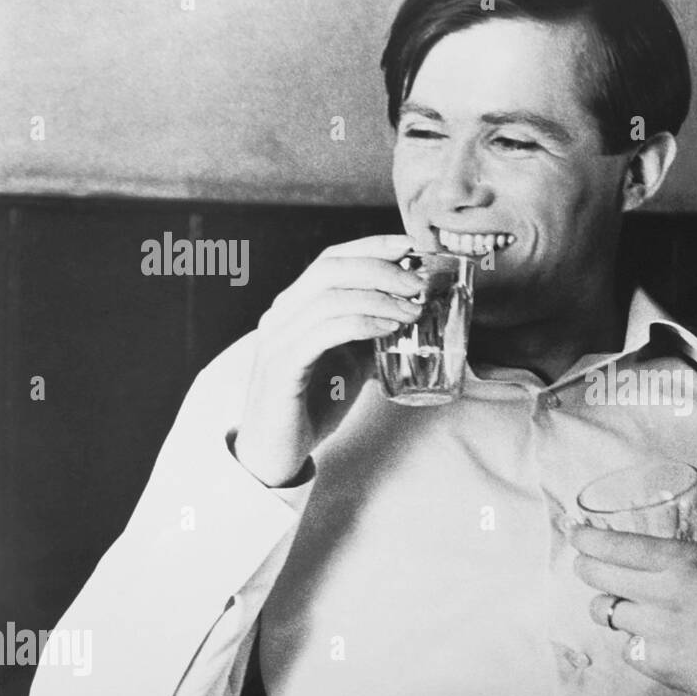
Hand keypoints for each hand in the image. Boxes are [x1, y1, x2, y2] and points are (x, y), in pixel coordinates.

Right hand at [234, 235, 424, 485]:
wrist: (277, 450)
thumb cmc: (313, 402)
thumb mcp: (351, 359)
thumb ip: (373, 334)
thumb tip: (416, 314)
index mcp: (295, 305)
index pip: (331, 258)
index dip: (371, 246)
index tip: (410, 245)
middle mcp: (281, 314)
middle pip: (330, 269)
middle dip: (381, 269)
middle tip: (419, 284)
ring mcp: (277, 338)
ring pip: (328, 297)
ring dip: (379, 298)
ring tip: (413, 312)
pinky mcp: (282, 367)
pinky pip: (323, 332)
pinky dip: (361, 323)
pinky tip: (387, 328)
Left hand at [569, 483, 696, 695]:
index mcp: (683, 562)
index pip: (614, 547)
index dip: (586, 539)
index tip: (576, 535)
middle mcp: (663, 596)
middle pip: (596, 578)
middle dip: (586, 567)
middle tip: (590, 565)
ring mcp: (658, 633)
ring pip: (606, 614)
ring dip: (609, 604)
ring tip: (623, 601)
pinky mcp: (659, 664)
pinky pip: (626, 647)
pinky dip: (634, 640)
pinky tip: (651, 635)